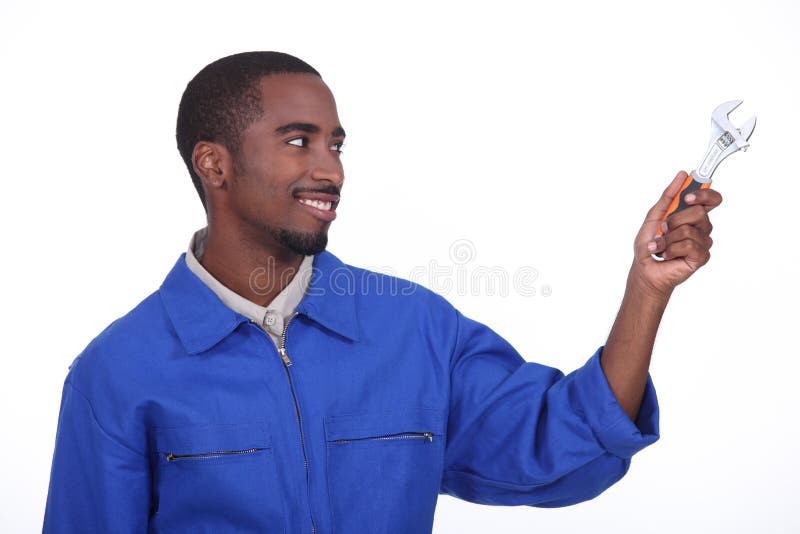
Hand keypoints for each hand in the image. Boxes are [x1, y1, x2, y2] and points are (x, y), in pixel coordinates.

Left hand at [630, 170, 721, 298]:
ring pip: (690, 230)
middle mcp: (701, 227)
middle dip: (675, 220)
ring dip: (668, 238)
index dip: (705, 194)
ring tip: (661, 246)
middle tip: (663, 229)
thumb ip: (668, 196)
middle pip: (699, 212)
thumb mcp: (654, 216)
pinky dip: (672, 249)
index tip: (688, 196)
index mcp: (692, 215)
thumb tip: (683, 175)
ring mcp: (703, 242)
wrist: (644, 268)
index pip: (711, 199)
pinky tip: (667, 255)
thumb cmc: (650, 244)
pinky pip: (690, 245)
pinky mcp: (701, 257)